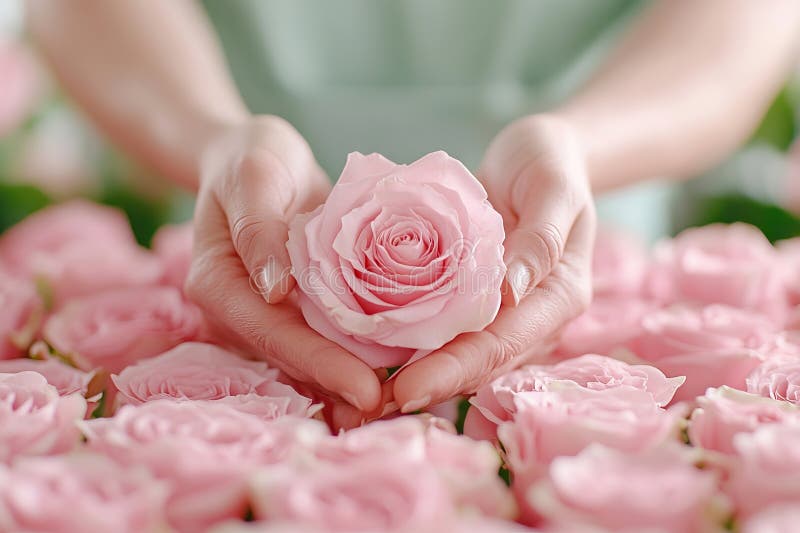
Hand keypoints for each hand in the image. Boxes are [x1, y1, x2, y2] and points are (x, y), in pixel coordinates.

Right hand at [185, 116, 382, 419]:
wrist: (258, 157)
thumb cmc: (251, 158)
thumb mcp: (254, 175)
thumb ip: (259, 227)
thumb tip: (276, 289)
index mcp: (218, 283)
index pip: (272, 332)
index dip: (319, 363)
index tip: (366, 388)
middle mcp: (239, 309)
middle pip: (292, 357)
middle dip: (340, 385)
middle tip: (396, 408)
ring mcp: (267, 312)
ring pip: (310, 357)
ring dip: (350, 380)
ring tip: (401, 403)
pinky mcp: (294, 307)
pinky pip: (325, 337)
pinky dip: (355, 354)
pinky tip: (395, 372)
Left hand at [394, 114, 595, 411]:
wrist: (540, 155)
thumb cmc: (549, 163)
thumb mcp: (554, 186)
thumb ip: (542, 236)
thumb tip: (512, 290)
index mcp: (560, 295)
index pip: (505, 343)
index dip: (457, 370)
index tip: (409, 388)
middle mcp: (534, 315)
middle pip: (481, 362)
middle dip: (431, 385)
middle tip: (376, 404)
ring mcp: (508, 312)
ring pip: (464, 354)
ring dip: (420, 375)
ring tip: (370, 396)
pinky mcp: (482, 302)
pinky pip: (451, 329)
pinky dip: (419, 346)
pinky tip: (378, 357)